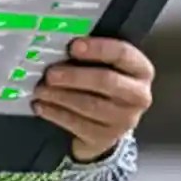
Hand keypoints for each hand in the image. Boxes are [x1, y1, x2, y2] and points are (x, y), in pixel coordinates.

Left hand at [32, 37, 153, 162]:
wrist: (105, 124)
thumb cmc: (101, 83)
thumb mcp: (103, 65)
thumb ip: (89, 54)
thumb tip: (58, 42)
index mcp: (140, 70)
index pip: (123, 54)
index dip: (98, 49)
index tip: (73, 46)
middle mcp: (139, 96)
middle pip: (106, 81)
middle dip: (74, 76)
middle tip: (50, 74)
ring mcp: (125, 120)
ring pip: (90, 105)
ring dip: (60, 96)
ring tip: (40, 90)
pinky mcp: (106, 138)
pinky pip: (78, 125)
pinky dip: (56, 114)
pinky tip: (40, 106)